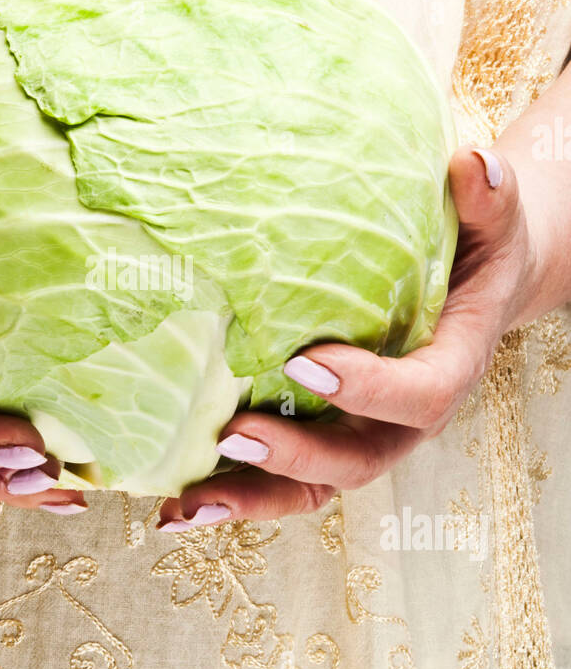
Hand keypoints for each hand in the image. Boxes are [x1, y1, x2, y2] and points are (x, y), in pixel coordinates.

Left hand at [157, 145, 533, 530]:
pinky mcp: (325, 434)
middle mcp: (402, 419)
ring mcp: (361, 433)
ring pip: (310, 484)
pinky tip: (173, 506)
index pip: (419, 395)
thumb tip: (474, 161)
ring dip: (249, 500)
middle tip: (232, 432)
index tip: (306, 362)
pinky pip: (282, 476)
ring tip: (184, 507)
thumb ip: (489, 198)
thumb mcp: (494, 221)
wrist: (478, 284)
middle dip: (294, 455)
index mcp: (449, 369)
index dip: (367, 388)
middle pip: (356, 460)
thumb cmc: (481, 251)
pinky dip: (233, 493)